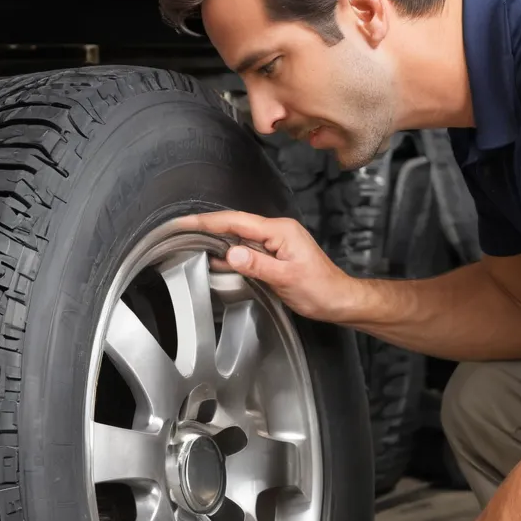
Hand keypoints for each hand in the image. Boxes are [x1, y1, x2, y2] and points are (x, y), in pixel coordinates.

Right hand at [173, 211, 362, 323]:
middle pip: (236, 224)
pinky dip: (231, 253)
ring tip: (191, 241)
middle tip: (181, 230)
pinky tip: (217, 259)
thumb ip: (257, 264)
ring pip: (240, 237)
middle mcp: (277, 232)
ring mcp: (276, 243)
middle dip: (207, 226)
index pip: (237, 221)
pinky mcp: (276, 255)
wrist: (339, 300)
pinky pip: (248, 249)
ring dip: (217, 239)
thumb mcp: (286, 278)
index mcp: (280, 231)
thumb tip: (231, 252)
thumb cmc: (320, 290)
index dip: (209, 221)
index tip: (186, 222)